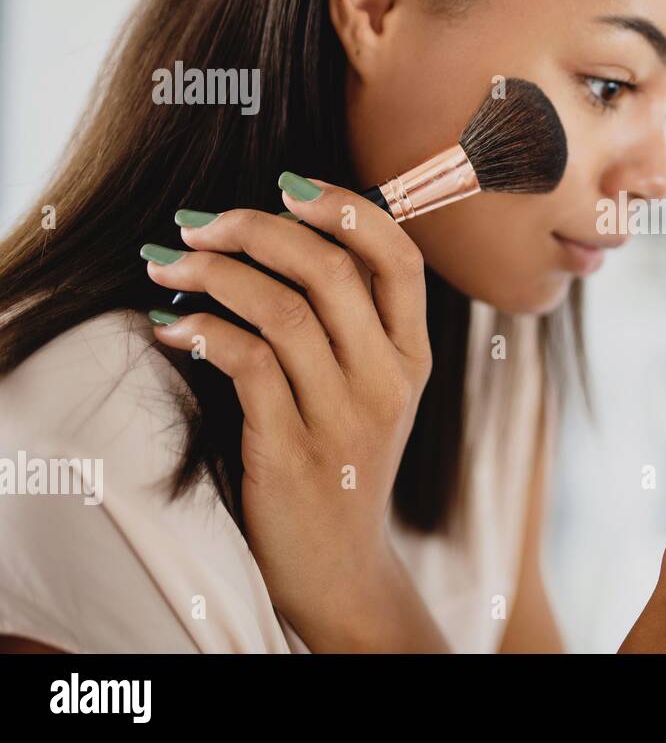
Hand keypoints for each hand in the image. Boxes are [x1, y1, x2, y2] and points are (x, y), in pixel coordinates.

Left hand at [143, 174, 443, 650]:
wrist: (338, 566)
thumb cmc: (343, 462)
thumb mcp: (371, 392)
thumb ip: (352, 325)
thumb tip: (284, 235)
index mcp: (413, 357)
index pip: (400, 258)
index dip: (347, 208)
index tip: (288, 185)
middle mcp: (389, 381)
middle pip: (333, 271)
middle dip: (258, 229)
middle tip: (200, 224)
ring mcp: (345, 419)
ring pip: (284, 311)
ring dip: (214, 275)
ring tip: (167, 267)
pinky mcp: (294, 451)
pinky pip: (248, 365)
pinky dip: (202, 332)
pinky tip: (170, 329)